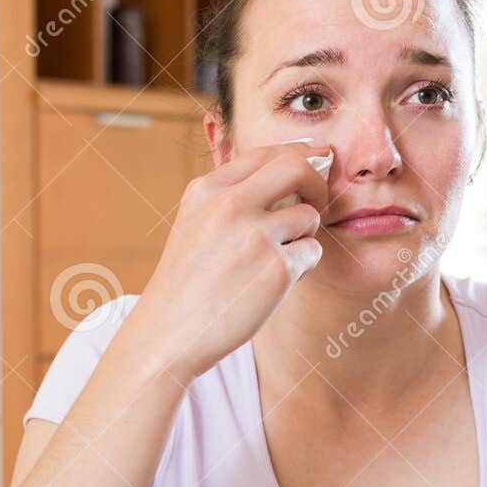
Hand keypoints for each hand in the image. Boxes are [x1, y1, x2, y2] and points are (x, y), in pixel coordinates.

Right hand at [126, 144, 330, 380]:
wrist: (169, 334)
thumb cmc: (189, 282)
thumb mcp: (195, 222)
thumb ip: (231, 196)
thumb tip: (286, 169)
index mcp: (207, 190)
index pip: (266, 153)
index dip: (297, 159)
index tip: (311, 171)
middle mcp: (230, 205)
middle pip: (296, 166)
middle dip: (316, 183)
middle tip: (317, 204)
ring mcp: (254, 236)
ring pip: (310, 216)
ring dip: (304, 236)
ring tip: (277, 259)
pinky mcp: (277, 269)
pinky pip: (312, 252)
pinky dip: (303, 266)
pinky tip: (274, 283)